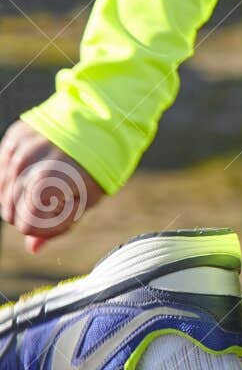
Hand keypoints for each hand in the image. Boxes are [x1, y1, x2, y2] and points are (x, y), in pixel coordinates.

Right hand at [0, 121, 103, 253]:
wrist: (104, 121)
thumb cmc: (100, 165)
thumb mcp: (87, 200)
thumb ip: (56, 226)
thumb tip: (32, 248)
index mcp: (44, 183)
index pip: (24, 224)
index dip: (47, 224)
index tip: (66, 208)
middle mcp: (24, 165)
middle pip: (9, 210)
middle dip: (32, 211)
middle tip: (60, 196)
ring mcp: (16, 150)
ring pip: (2, 192)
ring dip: (23, 195)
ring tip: (51, 182)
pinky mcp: (13, 138)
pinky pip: (3, 170)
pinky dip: (17, 177)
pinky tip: (38, 169)